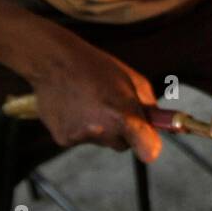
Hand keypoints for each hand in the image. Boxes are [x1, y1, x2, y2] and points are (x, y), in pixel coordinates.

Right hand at [31, 36, 161, 162]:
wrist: (54, 62)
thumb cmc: (96, 68)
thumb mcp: (132, 80)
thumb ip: (148, 106)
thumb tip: (157, 125)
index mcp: (123, 114)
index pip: (146, 148)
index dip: (149, 147)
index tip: (150, 148)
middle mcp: (102, 130)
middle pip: (122, 144)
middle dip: (122, 131)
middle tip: (111, 107)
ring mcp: (81, 136)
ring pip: (101, 141)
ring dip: (100, 128)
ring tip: (89, 101)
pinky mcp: (63, 140)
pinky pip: (82, 139)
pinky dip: (81, 127)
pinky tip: (75, 107)